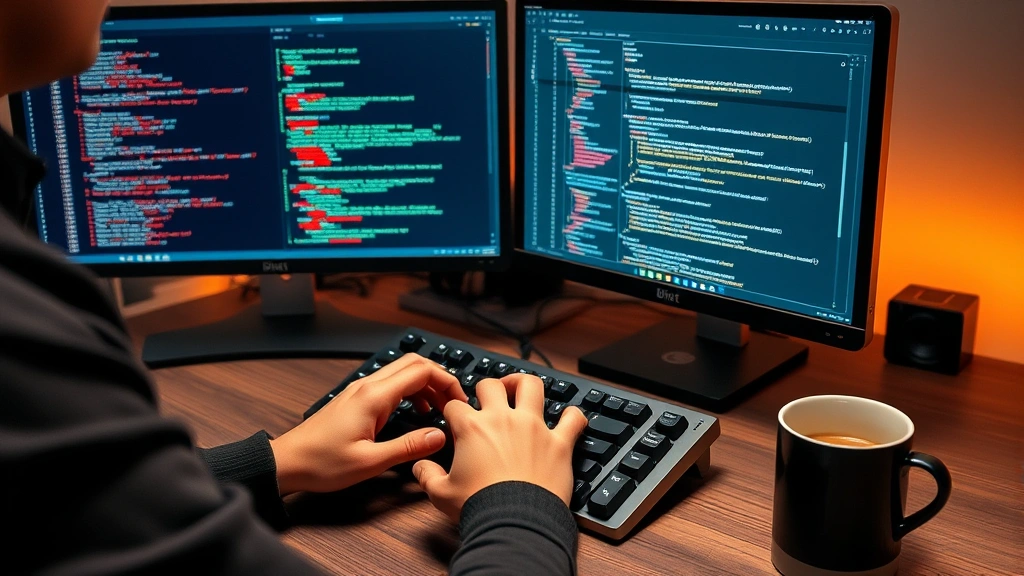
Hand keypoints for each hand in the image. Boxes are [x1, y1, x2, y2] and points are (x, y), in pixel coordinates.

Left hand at [270, 354, 466, 494]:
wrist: (288, 462)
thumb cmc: (322, 463)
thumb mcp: (370, 462)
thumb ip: (408, 447)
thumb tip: (439, 436)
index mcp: (374, 396)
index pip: (421, 370)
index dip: (447, 381)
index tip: (459, 401)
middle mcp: (367, 386)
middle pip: (413, 363)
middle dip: (439, 379)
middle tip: (452, 403)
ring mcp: (360, 390)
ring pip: (402, 372)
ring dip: (425, 385)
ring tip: (437, 410)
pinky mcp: (356, 398)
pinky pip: (390, 384)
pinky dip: (409, 392)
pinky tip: (413, 412)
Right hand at [412, 374, 588, 520]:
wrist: (514, 524)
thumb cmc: (479, 507)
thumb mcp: (441, 494)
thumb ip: (427, 476)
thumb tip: (419, 467)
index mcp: (472, 428)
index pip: (455, 406)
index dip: (451, 410)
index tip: (453, 418)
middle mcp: (503, 420)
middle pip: (491, 385)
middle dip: (485, 388)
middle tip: (485, 398)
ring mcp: (534, 428)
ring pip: (531, 386)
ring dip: (524, 384)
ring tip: (520, 389)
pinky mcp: (559, 443)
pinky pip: (573, 419)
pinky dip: (573, 416)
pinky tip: (569, 417)